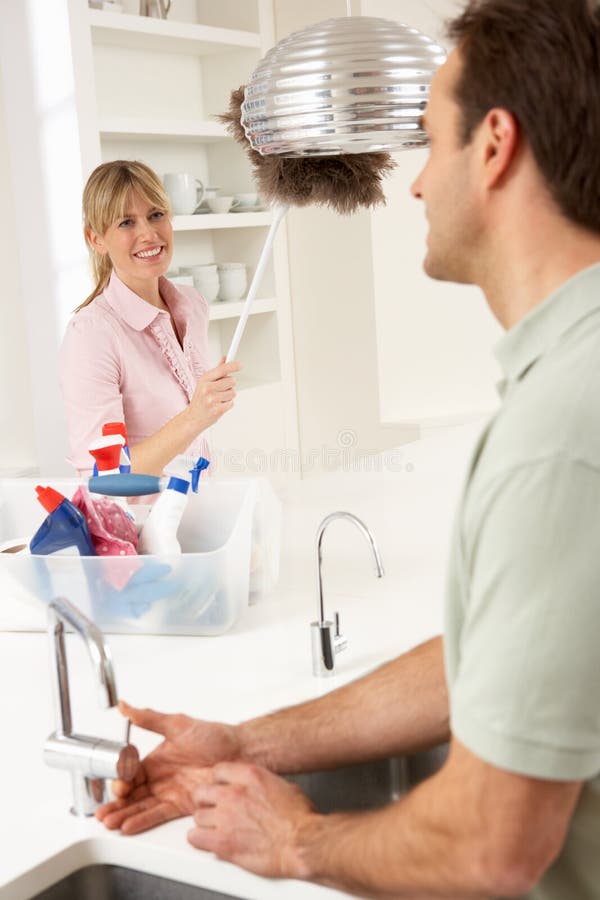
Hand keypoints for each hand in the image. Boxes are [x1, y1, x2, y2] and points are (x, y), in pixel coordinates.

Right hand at [96, 700, 240, 834]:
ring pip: (141, 806)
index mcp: (157, 759)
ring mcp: (170, 792)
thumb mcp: (178, 725)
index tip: (115, 785)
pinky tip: (128, 827)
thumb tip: (125, 706)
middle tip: (103, 812)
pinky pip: (158, 814)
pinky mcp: (182, 805)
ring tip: (109, 823)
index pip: (131, 772)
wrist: (241, 752)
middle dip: (117, 803)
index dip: (120, 780)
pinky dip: (142, 821)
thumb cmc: (214, 736)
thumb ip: (149, 719)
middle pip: (133, 794)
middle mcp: (161, 778)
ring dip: (125, 815)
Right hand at [188, 357, 240, 430]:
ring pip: (233, 393)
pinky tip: (219, 405)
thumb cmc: (200, 399)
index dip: (233, 366)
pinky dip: (227, 405)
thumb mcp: (205, 382)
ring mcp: (212, 399)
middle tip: (222, 389)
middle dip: (230, 385)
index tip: (240, 365)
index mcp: (204, 379)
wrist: (193, 417)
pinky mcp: (217, 410)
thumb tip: (225, 358)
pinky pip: (231, 403)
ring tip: (219, 399)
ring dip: (229, 396)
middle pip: (232, 381)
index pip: (222, 369)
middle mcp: (207, 388)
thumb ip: (217, 370)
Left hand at [188, 762, 316, 879]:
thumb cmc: (300, 819)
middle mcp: (234, 793)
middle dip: (206, 801)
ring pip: (198, 816)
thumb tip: (259, 791)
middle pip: (202, 792)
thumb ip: (262, 785)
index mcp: (250, 776)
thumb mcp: (284, 786)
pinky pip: (195, 838)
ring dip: (205, 823)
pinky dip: (199, 840)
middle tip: (212, 809)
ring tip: (215, 829)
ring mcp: (226, 817)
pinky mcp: (222, 842)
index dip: (218, 782)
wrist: (302, 843)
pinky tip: (208, 842)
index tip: (219, 789)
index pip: (218, 771)